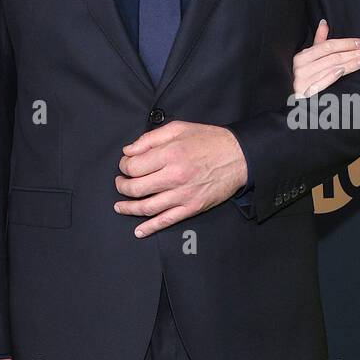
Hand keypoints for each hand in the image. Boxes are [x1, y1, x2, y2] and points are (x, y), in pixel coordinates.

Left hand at [116, 120, 247, 235]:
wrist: (239, 156)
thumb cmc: (210, 140)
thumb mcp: (179, 128)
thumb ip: (151, 138)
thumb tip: (129, 150)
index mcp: (170, 154)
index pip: (134, 166)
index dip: (124, 166)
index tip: (125, 164)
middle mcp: (174, 176)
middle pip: (136, 188)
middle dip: (122, 186)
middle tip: (120, 183)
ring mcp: (183, 194)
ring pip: (147, 207)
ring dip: (129, 208)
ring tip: (120, 206)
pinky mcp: (192, 207)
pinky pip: (167, 220)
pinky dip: (150, 227)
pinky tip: (139, 231)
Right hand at [292, 18, 359, 97]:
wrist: (290, 99)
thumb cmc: (302, 76)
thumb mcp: (307, 57)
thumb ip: (318, 41)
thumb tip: (324, 23)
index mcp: (302, 56)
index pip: (328, 46)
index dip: (346, 43)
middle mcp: (302, 67)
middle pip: (333, 57)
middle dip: (353, 53)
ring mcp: (303, 81)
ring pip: (332, 68)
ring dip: (351, 64)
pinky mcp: (306, 94)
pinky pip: (321, 83)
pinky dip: (332, 76)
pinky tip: (344, 70)